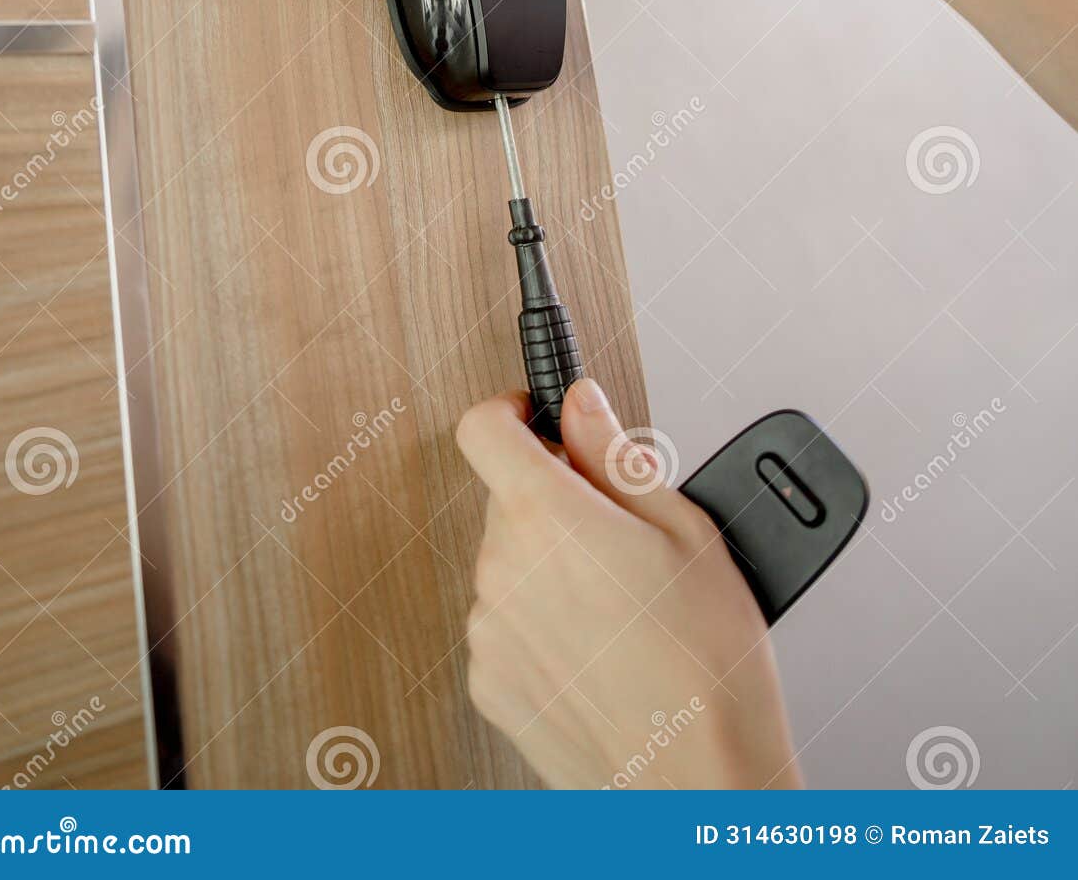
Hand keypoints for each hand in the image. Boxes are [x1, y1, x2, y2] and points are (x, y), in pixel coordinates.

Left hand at [455, 379, 801, 789]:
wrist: (696, 784)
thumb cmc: (705, 664)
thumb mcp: (686, 529)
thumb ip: (616, 454)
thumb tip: (583, 404)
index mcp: (545, 516)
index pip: (482, 429)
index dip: (510, 412)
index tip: (537, 416)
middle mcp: (501, 569)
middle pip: (505, 499)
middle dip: (553, 499)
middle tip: (618, 533)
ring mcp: (489, 632)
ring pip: (508, 564)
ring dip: (547, 565)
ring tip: (620, 604)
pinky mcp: (489, 685)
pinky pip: (505, 625)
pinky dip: (540, 624)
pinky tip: (599, 648)